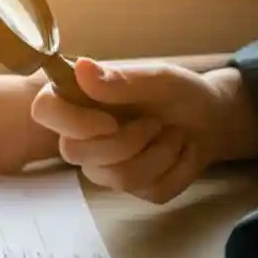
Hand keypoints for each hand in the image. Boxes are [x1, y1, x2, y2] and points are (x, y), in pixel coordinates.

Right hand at [30, 58, 257, 203]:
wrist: (212, 119)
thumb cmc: (179, 92)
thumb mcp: (158, 79)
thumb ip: (121, 80)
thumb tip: (81, 67)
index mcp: (80, 100)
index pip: (44, 110)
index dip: (72, 122)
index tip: (110, 121)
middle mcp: (83, 136)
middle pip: (75, 153)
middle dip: (127, 141)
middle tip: (156, 121)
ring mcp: (106, 166)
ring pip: (117, 178)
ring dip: (159, 154)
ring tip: (173, 134)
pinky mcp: (134, 189)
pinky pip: (149, 190)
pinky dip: (177, 169)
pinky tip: (181, 151)